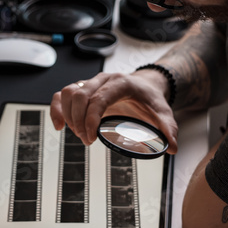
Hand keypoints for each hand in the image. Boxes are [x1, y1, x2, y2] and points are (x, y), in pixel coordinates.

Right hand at [50, 71, 178, 152]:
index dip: (91, 118)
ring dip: (68, 116)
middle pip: (80, 95)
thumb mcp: (163, 112)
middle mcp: (103, 79)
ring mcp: (91, 83)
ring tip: (79, 134)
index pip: (99, 97)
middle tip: (87, 140)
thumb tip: (171, 148)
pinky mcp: (83, 89)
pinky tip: (59, 125)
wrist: (145, 86)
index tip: (91, 138)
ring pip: (68, 93)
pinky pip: (62, 95)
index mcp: (121, 83)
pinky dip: (56, 109)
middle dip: (79, 121)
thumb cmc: (150, 99)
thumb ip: (168, 129)